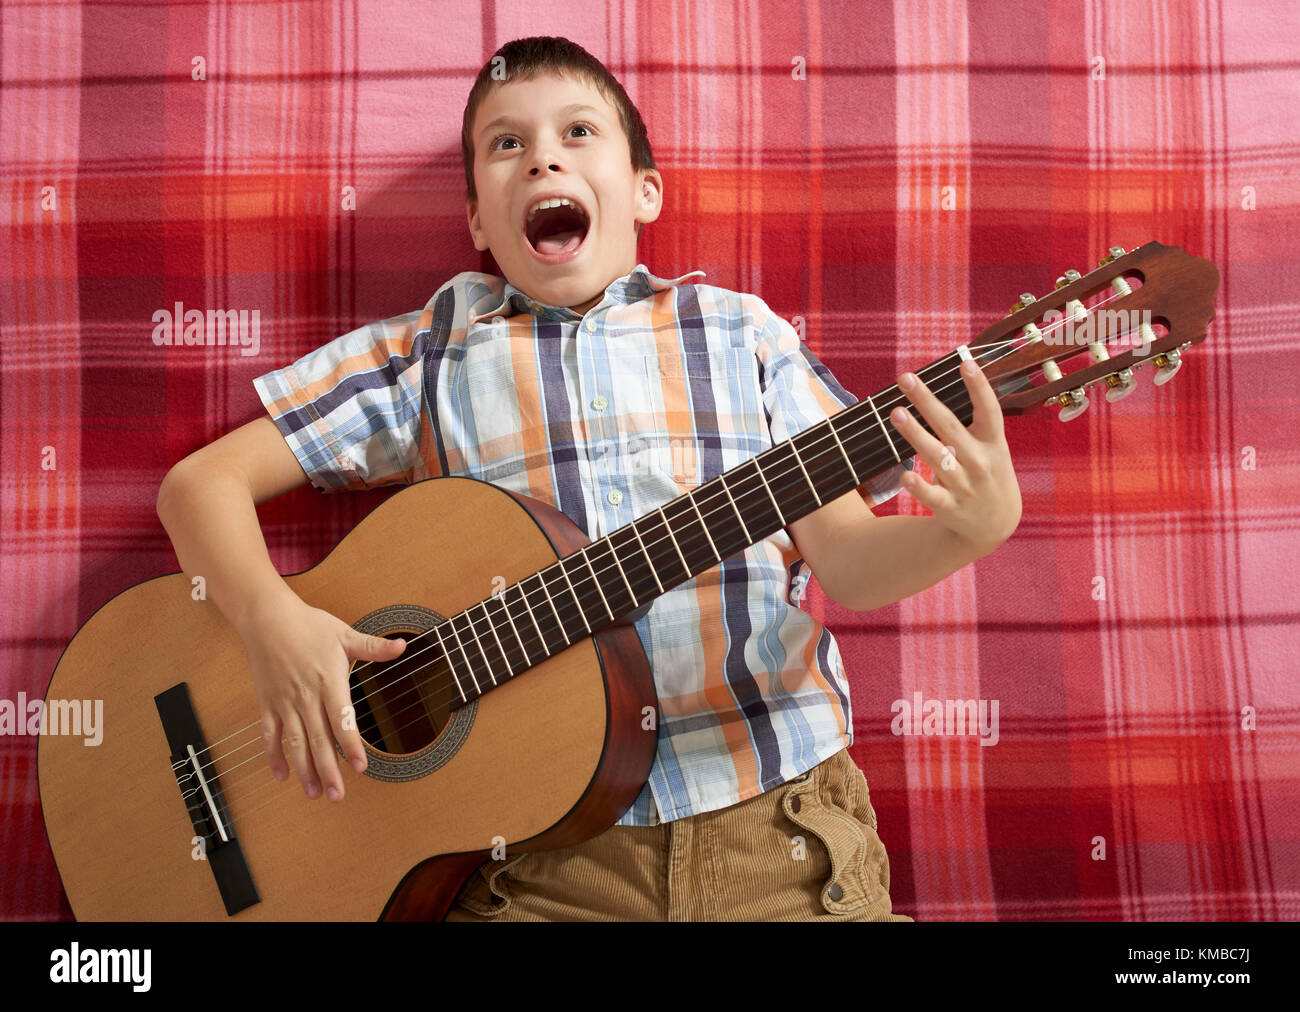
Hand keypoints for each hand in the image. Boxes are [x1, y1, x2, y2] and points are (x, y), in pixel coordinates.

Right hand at [237, 586, 405, 801]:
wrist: (267, 618)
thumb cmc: (309, 625)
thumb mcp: (344, 634)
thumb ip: (373, 646)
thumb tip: (402, 646)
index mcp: (328, 681)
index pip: (342, 719)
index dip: (352, 745)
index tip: (361, 767)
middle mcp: (305, 697)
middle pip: (318, 740)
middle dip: (329, 770)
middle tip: (338, 796)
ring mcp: (284, 702)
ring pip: (294, 743)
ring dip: (304, 770)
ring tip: (314, 794)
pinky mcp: (268, 704)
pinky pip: (268, 734)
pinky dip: (273, 756)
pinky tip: (282, 776)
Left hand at [889, 357, 1021, 557]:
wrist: (994, 526)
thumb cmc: (987, 474)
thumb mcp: (992, 448)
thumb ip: (975, 420)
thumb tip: (957, 378)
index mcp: (992, 443)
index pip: (989, 410)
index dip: (979, 387)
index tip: (965, 363)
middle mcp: (980, 461)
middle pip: (951, 426)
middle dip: (927, 401)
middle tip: (905, 378)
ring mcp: (965, 484)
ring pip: (937, 456)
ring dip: (915, 434)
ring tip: (896, 413)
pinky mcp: (949, 506)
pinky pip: (931, 495)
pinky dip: (918, 487)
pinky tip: (904, 476)